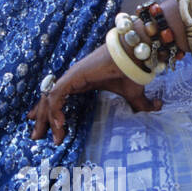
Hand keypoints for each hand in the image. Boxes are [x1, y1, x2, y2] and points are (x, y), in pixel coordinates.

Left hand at [27, 40, 162, 146]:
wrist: (136, 53)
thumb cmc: (132, 69)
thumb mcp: (134, 94)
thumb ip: (139, 105)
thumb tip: (156, 108)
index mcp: (81, 82)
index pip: (57, 97)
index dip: (48, 111)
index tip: (46, 127)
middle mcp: (72, 79)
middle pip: (48, 99)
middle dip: (40, 119)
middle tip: (35, 137)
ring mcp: (71, 76)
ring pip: (49, 99)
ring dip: (45, 119)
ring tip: (46, 137)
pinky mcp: (73, 75)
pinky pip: (57, 95)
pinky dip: (54, 110)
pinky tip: (59, 125)